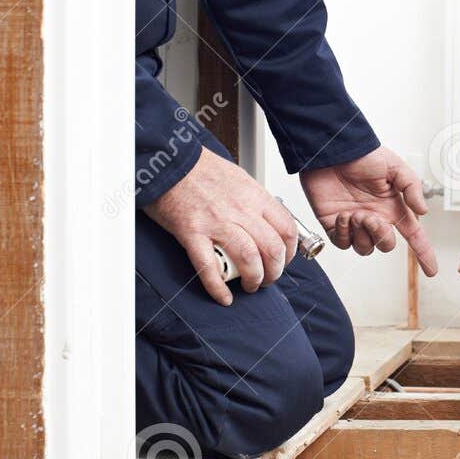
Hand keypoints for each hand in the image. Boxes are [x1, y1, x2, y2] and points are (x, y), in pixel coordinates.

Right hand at [144, 145, 297, 304]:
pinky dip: (218, 288)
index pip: (286, 229)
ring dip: (253, 279)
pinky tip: (223, 296)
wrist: (170, 162)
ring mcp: (217, 223)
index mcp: (255, 196)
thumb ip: (255, 201)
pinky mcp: (192, 233)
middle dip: (274, 271)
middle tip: (268, 279)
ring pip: (248, 260)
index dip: (289, 252)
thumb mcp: (240, 179)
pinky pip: (209, 268)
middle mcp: (241, 210)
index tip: (283, 260)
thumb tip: (266, 222)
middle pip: (271, 249)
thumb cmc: (201, 169)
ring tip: (249, 286)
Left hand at [300, 146, 435, 275]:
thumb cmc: (363, 156)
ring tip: (355, 214)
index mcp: (393, 207)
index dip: (423, 253)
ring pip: (365, 248)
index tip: (432, 270)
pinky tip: (342, 216)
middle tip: (371, 218)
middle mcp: (376, 218)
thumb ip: (411, 188)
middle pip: (386, 244)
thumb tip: (423, 211)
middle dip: (380, 235)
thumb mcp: (395, 167)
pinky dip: (343, 233)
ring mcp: (356, 223)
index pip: (414, 235)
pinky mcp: (335, 225)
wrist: (332, 152)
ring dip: (361, 234)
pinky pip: (343, 243)